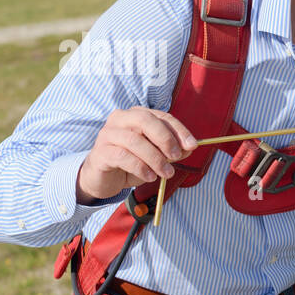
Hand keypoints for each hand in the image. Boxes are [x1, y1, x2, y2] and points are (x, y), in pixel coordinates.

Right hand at [76, 106, 198, 202]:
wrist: (104, 179)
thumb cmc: (133, 163)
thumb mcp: (157, 156)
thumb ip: (172, 150)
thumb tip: (189, 148)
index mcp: (137, 114)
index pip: (162, 117)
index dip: (179, 130)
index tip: (192, 146)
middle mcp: (120, 119)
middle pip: (146, 120)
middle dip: (165, 138)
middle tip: (176, 157)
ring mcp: (108, 134)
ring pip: (134, 140)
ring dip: (155, 158)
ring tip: (166, 173)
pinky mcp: (101, 152)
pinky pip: (123, 156)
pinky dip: (141, 167)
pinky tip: (150, 177)